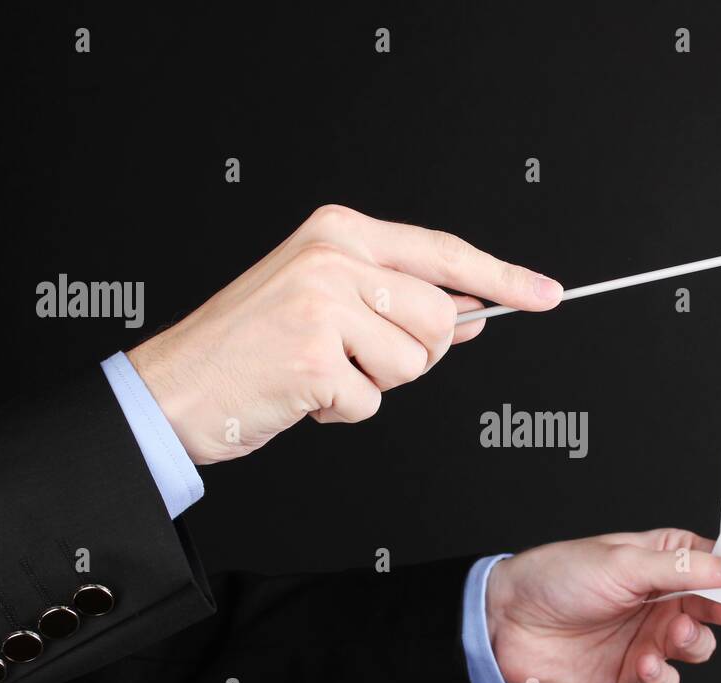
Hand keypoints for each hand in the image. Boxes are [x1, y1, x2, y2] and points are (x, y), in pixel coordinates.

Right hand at [128, 204, 562, 463]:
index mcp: (339, 231)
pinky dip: (342, 412)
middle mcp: (333, 257)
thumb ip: (399, 298)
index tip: (547, 295)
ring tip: (321, 369)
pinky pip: (373, 402)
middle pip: (439, 320)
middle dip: (411, 354)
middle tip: (352, 355)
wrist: (173, 388)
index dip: (502, 278)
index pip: (443, 252)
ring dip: (374, 383)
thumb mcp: (325, 300)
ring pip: (414, 363)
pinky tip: (302, 393)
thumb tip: (474, 312)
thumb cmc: (250, 346)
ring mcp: (323, 305)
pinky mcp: (315, 358)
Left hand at [485, 529, 720, 682]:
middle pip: (716, 611)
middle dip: (719, 615)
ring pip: (698, 649)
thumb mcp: (626, 562)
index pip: (718, 566)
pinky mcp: (632, 674)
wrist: (507, 622)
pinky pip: (666, 682)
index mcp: (664, 560)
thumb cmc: (558, 576)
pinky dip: (662, 677)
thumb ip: (689, 569)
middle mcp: (661, 599)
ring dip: (691, 645)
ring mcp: (648, 637)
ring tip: (670, 636)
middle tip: (713, 614)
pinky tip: (643, 665)